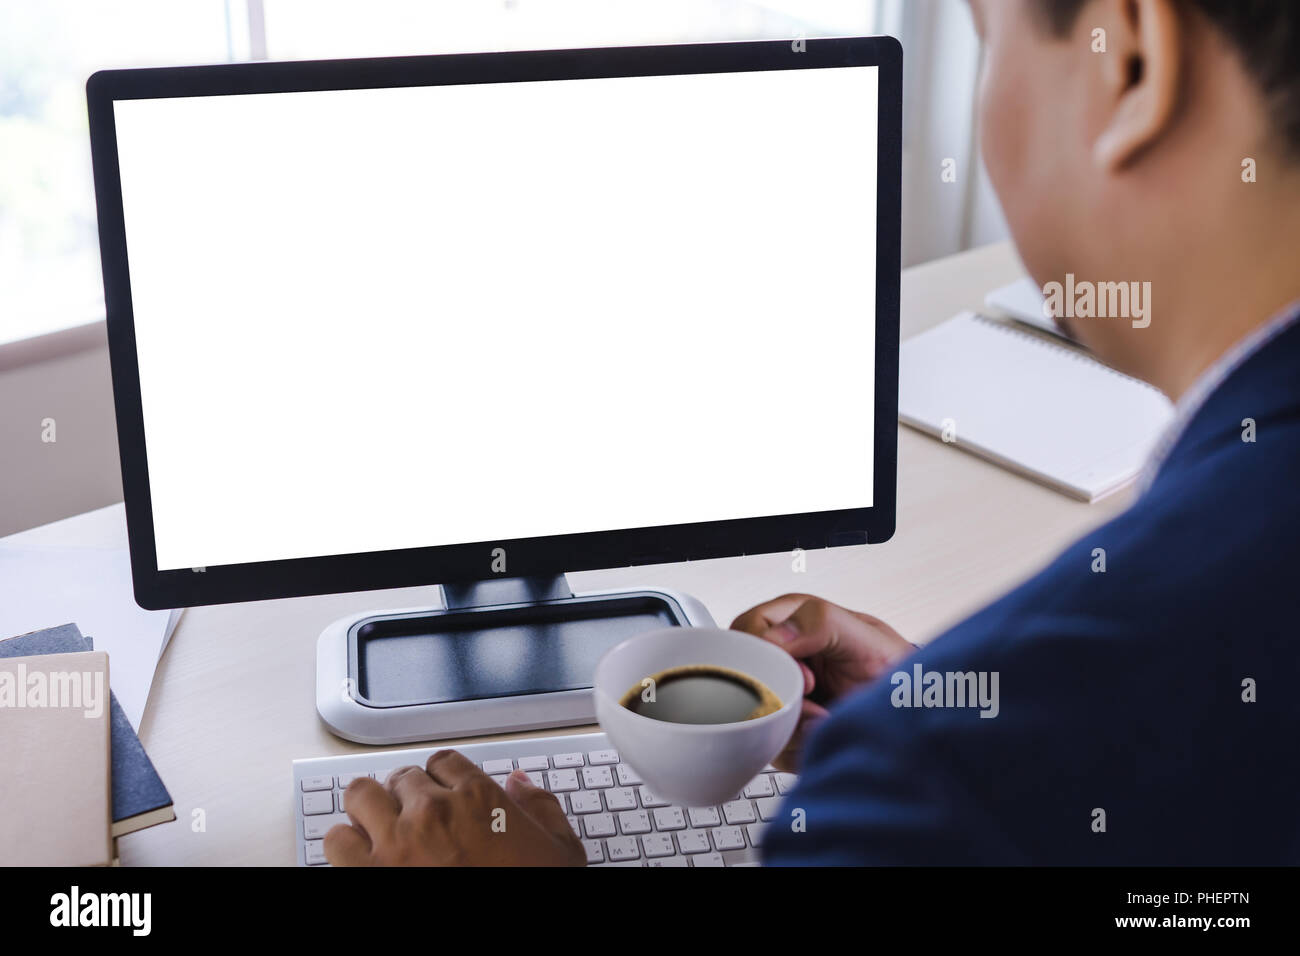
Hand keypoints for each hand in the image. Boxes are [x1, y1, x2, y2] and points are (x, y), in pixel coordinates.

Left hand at [323, 750, 585, 866]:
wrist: (509, 941)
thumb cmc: (536, 888)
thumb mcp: (560, 848)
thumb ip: (540, 807)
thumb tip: (519, 783)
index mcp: (479, 797)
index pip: (442, 763)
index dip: (438, 780)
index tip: (439, 795)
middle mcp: (434, 810)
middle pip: (401, 776)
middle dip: (404, 795)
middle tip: (410, 817)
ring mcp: (397, 841)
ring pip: (361, 795)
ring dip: (367, 810)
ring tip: (376, 829)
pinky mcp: (368, 873)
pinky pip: (336, 839)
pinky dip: (344, 844)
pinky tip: (358, 857)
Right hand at [730, 593, 914, 771]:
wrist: (907, 714)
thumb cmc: (892, 670)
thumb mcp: (865, 637)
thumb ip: (820, 621)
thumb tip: (775, 637)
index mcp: (789, 621)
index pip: (745, 631)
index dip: (768, 654)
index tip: (805, 675)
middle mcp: (777, 656)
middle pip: (740, 676)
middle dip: (779, 696)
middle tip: (815, 699)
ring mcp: (776, 693)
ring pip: (750, 714)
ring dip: (790, 724)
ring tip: (826, 716)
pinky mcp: (779, 727)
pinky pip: (768, 743)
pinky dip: (796, 745)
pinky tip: (820, 732)